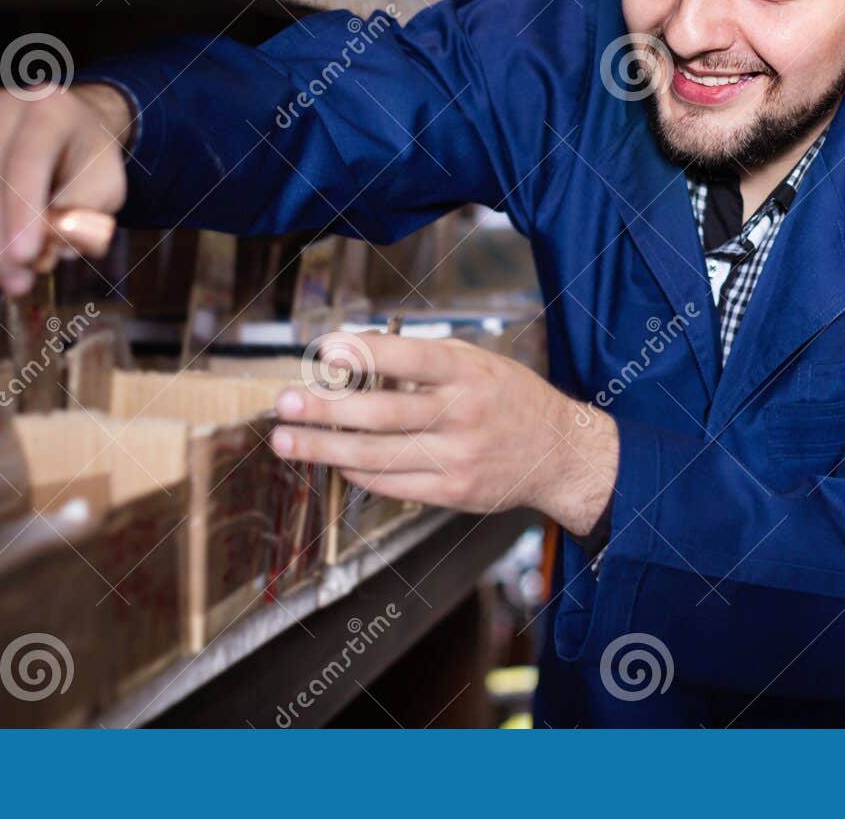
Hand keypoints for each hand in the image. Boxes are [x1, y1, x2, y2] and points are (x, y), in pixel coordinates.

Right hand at [0, 83, 132, 294]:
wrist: (68, 130)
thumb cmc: (88, 161)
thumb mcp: (106, 187)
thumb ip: (81, 217)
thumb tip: (45, 253)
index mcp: (46, 108)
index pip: (25, 162)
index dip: (22, 215)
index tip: (27, 260)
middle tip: (19, 284)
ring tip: (8, 280)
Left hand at [270, 334, 617, 535]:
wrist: (559, 453)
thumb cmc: (509, 399)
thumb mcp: (478, 362)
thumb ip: (423, 361)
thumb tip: (354, 360)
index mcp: (469, 373)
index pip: (410, 359)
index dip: (365, 354)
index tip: (325, 351)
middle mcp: (463, 415)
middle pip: (383, 413)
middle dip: (327, 410)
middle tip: (284, 403)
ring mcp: (457, 458)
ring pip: (378, 455)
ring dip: (325, 449)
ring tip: (285, 440)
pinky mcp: (452, 492)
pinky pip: (391, 484)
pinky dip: (356, 472)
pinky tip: (331, 461)